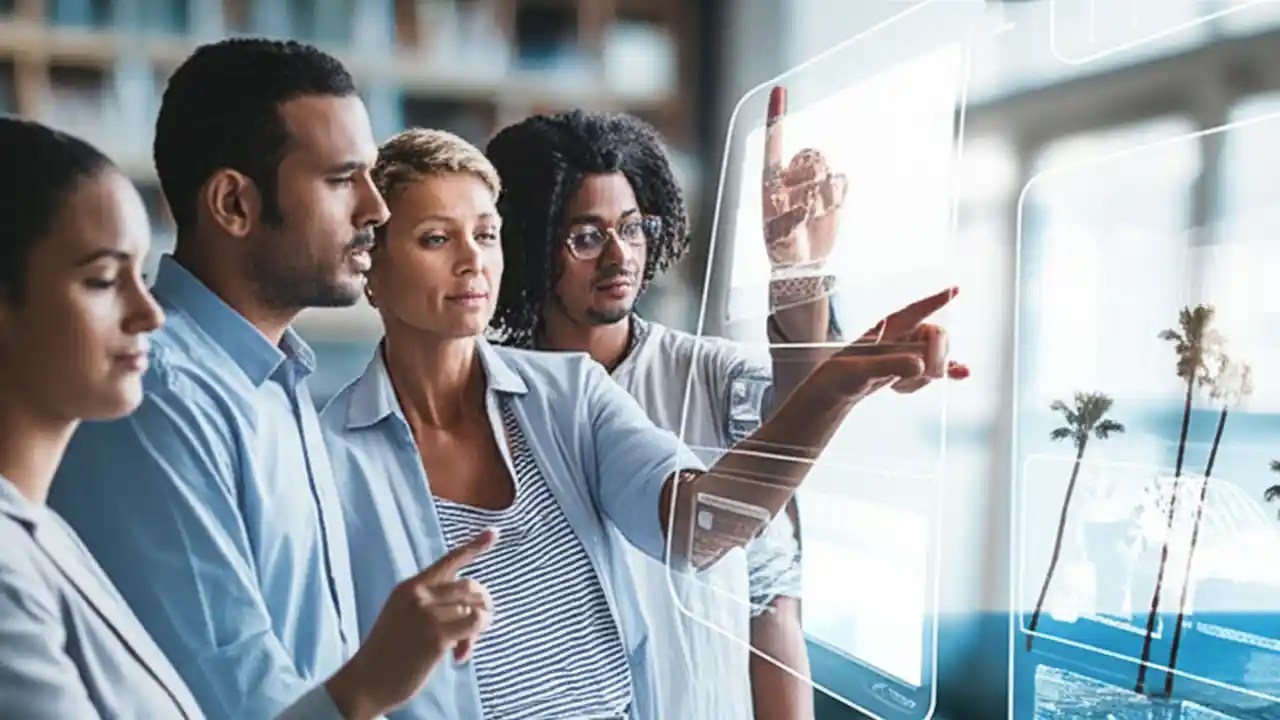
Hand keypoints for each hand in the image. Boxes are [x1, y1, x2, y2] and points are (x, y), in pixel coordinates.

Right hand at [327, 529, 496, 719]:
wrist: (365, 683)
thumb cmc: (388, 654)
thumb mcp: (403, 617)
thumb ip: (432, 606)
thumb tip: (472, 612)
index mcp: (409, 587)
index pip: (448, 561)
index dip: (475, 546)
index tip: (495, 533)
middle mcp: (418, 594)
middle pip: (470, 586)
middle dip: (481, 606)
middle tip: (476, 629)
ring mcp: (427, 614)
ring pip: (473, 608)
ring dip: (476, 629)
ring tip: (461, 648)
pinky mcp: (436, 636)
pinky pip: (473, 625)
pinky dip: (473, 639)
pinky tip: (459, 656)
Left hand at [762, 85, 848, 269]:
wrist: (803, 262)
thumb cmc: (783, 248)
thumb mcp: (780, 238)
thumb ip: (791, 219)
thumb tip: (808, 200)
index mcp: (771, 180)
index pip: (773, 143)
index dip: (776, 116)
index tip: (778, 89)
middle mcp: (792, 176)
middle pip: (809, 154)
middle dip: (811, 175)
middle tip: (806, 204)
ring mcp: (813, 182)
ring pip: (826, 166)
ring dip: (824, 190)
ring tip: (815, 214)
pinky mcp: (832, 192)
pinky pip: (841, 182)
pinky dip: (837, 196)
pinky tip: (828, 212)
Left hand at [815, 287, 968, 401]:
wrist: (837, 389)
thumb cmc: (842, 375)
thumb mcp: (862, 371)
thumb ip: (890, 366)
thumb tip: (920, 365)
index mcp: (888, 328)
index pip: (916, 311)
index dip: (935, 301)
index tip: (954, 290)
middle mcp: (902, 335)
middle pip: (937, 337)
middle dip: (936, 358)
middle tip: (923, 375)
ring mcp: (908, 351)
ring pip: (937, 358)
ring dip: (927, 376)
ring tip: (898, 385)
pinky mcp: (911, 367)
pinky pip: (937, 368)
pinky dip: (947, 373)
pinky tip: (963, 373)